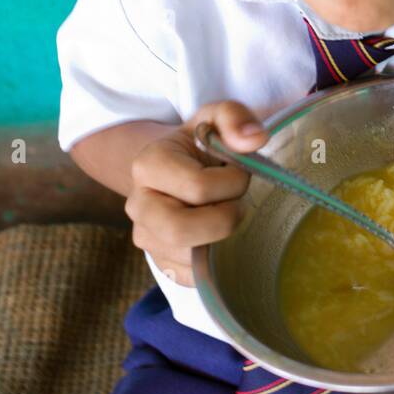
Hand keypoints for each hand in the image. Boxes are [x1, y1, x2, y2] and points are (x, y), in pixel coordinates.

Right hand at [124, 100, 268, 286]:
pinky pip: (193, 276)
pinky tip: (223, 234)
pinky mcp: (162, 264)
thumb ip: (234, 116)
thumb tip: (254, 139)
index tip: (241, 173)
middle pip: (180, 230)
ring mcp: (147, 238)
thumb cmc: (201, 143)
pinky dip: (218, 260)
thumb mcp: (215, 117)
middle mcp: (139, 206)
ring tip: (228, 214)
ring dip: (223, 238)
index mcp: (148, 165)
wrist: (177, 168)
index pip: (196, 187)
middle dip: (224, 219)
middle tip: (238, 203)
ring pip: (189, 257)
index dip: (232, 182)